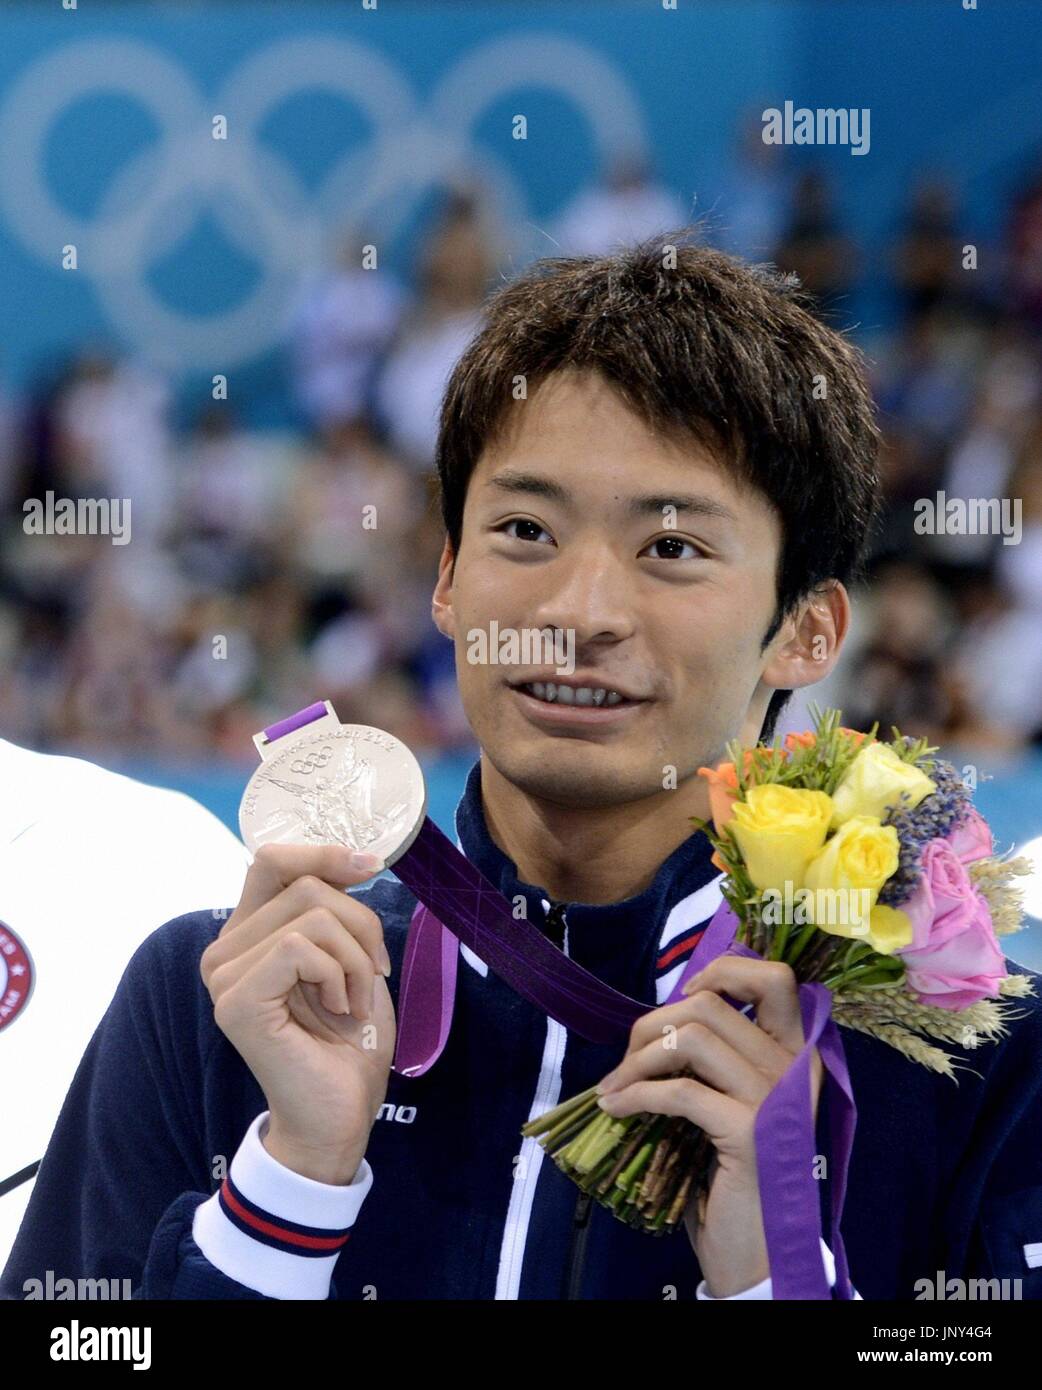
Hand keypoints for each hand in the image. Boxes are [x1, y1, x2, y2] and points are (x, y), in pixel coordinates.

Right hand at [200, 842, 395, 1184]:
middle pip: (305, 884)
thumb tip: (354, 858)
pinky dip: (338, 974)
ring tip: (353, 999)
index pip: (272, 860)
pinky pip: (298, 947)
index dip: (322, 852)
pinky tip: (338, 1010)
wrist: (340, 1112)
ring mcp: (224, 976)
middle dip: (360, 924)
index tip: (370, 864)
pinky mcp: (236, 1001)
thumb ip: (334, 909)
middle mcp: (225, 949)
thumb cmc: (348, 1039)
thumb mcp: (350, 955)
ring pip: (310, 914)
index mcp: (248, 932)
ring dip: (356, 957)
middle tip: (372, 975)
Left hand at [595, 957, 822, 1295]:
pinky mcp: (751, 1133)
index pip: (774, 977)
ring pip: (691, 1039)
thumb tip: (665, 1012)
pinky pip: (679, 1091)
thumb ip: (718, 1052)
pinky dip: (636, 1095)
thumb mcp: (732, 1097)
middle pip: (710, 1004)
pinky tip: (617, 1110)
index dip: (721, 971)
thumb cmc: (734, 1170)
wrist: (754, 1251)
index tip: (681, 999)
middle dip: (652, 1025)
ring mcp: (777, 1099)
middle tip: (627, 1061)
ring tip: (616, 1088)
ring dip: (638, 1060)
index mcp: (798, 1052)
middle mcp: (796, 1067)